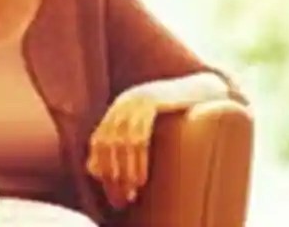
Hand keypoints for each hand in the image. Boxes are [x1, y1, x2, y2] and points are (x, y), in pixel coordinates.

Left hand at [86, 85, 159, 207]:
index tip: (109, 190)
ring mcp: (136, 102)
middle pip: (107, 144)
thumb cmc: (170, 115)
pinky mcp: (152, 104)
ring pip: (122, 143)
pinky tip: (142, 179)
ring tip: (131, 192)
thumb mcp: (142, 123)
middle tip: (120, 197)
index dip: (99, 167)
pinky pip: (140, 137)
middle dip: (111, 174)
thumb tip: (96, 171)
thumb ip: (122, 140)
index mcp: (116, 110)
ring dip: (125, 171)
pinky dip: (138, 161)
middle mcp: (122, 105)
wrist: (193, 90)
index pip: (98, 143)